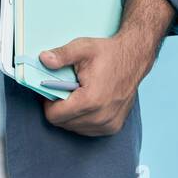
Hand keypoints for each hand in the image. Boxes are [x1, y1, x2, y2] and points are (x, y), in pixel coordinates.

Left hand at [37, 31, 155, 135]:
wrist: (134, 58)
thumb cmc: (108, 53)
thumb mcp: (82, 48)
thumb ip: (61, 55)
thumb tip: (43, 59)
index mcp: (90, 100)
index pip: (54, 116)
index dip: (48, 102)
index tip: (52, 90)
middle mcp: (100, 117)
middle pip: (62, 123)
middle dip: (59, 107)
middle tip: (65, 89)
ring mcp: (108, 124)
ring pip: (74, 128)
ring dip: (70, 114)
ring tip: (78, 94)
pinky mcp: (113, 127)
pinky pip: (87, 130)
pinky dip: (82, 119)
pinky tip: (87, 102)